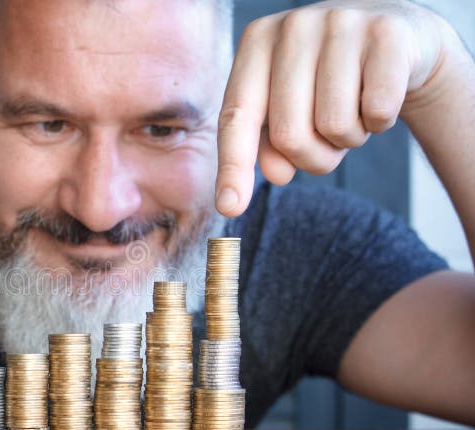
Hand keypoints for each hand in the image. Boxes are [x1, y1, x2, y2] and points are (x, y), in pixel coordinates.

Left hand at [215, 0, 451, 216]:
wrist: (398, 39)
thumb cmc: (328, 81)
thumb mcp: (289, 107)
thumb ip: (269, 143)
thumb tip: (276, 173)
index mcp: (256, 42)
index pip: (236, 117)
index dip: (233, 167)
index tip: (230, 207)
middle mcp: (293, 26)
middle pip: (288, 134)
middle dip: (311, 157)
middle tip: (328, 139)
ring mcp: (341, 23)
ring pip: (335, 126)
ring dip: (348, 138)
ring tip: (354, 108)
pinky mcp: (387, 33)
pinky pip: (378, 112)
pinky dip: (380, 122)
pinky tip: (378, 96)